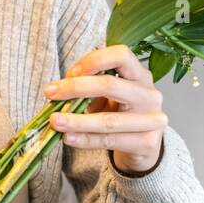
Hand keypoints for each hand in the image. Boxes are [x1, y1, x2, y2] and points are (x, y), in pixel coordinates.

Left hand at [42, 44, 167, 173]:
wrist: (143, 147)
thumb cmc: (120, 114)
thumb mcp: (107, 96)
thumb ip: (88, 88)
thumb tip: (56, 90)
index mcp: (140, 75)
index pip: (121, 55)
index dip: (94, 60)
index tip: (70, 72)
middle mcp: (150, 94)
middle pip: (110, 85)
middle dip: (76, 88)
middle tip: (50, 93)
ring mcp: (152, 120)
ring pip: (108, 120)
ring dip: (77, 121)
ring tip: (55, 121)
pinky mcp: (148, 143)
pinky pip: (110, 140)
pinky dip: (86, 139)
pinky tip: (69, 138)